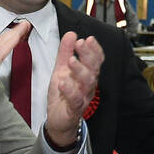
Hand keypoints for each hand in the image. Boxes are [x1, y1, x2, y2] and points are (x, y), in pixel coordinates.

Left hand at [44, 31, 104, 147]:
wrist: (57, 119)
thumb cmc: (62, 95)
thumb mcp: (61, 69)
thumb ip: (65, 52)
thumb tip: (71, 34)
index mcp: (87, 74)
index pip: (96, 59)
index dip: (94, 49)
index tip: (88, 38)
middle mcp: (88, 84)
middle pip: (93, 68)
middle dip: (88, 55)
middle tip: (80, 43)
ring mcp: (83, 96)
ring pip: (87, 83)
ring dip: (80, 70)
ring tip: (71, 61)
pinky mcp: (74, 109)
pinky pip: (75, 99)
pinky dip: (70, 90)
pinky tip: (63, 82)